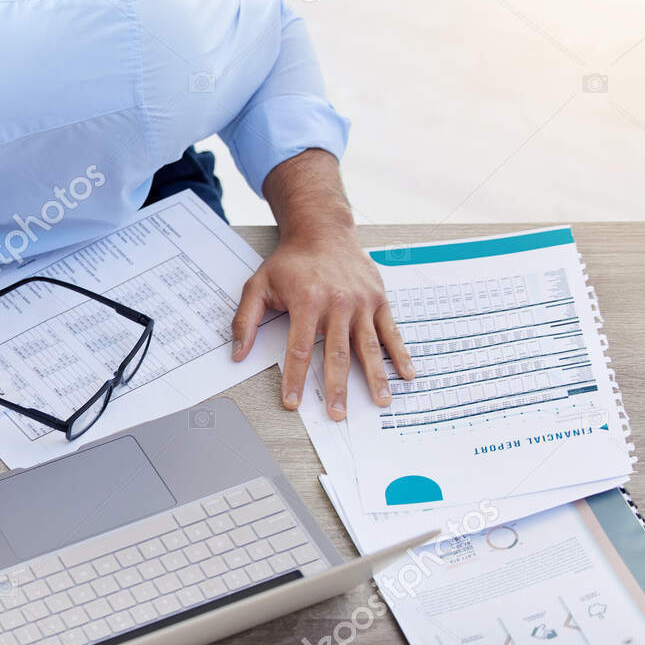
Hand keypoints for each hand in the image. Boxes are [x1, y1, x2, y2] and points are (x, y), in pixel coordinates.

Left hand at [232, 227, 413, 419]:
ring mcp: (362, 302)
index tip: (293, 402)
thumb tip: (237, 353)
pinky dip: (400, 354)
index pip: (299, 350)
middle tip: (338, 414)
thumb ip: (246, 321)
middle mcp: (338, 303)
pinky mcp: (379, 300)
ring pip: (369, 346)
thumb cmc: (291, 260)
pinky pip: (391, 331)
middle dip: (337, 388)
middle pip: (337, 354)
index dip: (295, 379)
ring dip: (376, 377)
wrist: (323, 230)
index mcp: (308, 302)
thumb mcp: (259, 285)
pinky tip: (406, 374)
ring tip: (380, 401)